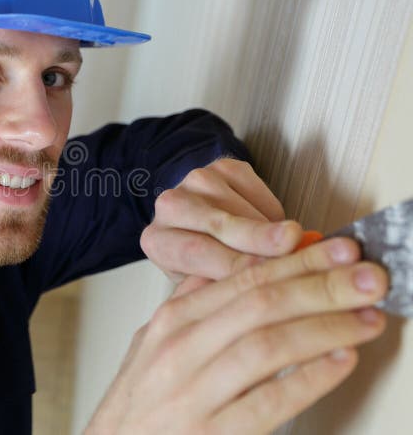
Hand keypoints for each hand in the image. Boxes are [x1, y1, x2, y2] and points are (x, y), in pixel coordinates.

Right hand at [84, 238, 387, 434]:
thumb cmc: (137, 400)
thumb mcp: (153, 339)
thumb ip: (193, 304)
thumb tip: (238, 269)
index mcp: (172, 320)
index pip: (244, 279)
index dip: (298, 262)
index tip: (338, 250)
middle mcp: (180, 349)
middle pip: (261, 305)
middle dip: (322, 286)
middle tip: (367, 277)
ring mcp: (193, 391)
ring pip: (267, 346)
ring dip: (326, 327)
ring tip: (365, 318)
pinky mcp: (209, 433)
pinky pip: (267, 402)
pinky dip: (308, 379)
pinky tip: (338, 362)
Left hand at [141, 158, 302, 281]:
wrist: (196, 221)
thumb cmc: (200, 261)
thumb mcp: (202, 283)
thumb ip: (222, 283)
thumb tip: (258, 284)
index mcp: (157, 242)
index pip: (195, 252)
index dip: (232, 263)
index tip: (262, 273)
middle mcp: (170, 206)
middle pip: (219, 223)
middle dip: (258, 236)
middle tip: (292, 244)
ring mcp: (196, 181)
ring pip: (242, 207)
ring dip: (271, 230)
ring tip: (286, 250)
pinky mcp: (224, 166)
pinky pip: (258, 190)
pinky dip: (273, 212)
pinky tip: (271, 227)